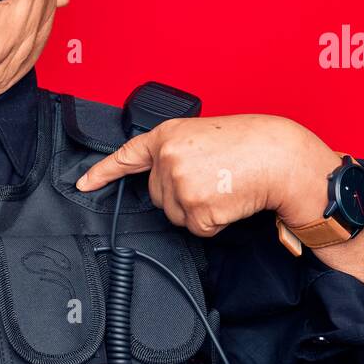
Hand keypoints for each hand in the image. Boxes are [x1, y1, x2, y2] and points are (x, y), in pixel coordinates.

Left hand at [75, 115, 342, 236]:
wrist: (281, 156)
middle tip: (213, 178)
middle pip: (158, 196)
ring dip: (199, 210)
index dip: (102, 173)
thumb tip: (164, 181)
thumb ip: (176, 153)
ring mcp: (180, 184)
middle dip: (182, 195)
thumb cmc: (251, 143)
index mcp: (168, 136)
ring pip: (176, 216)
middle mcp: (168, 158)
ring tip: (224, 186)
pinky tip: (230, 201)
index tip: (83, 184)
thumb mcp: (204, 135)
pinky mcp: (196, 208)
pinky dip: (214, 222)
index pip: (126, 156)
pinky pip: (197, 229)